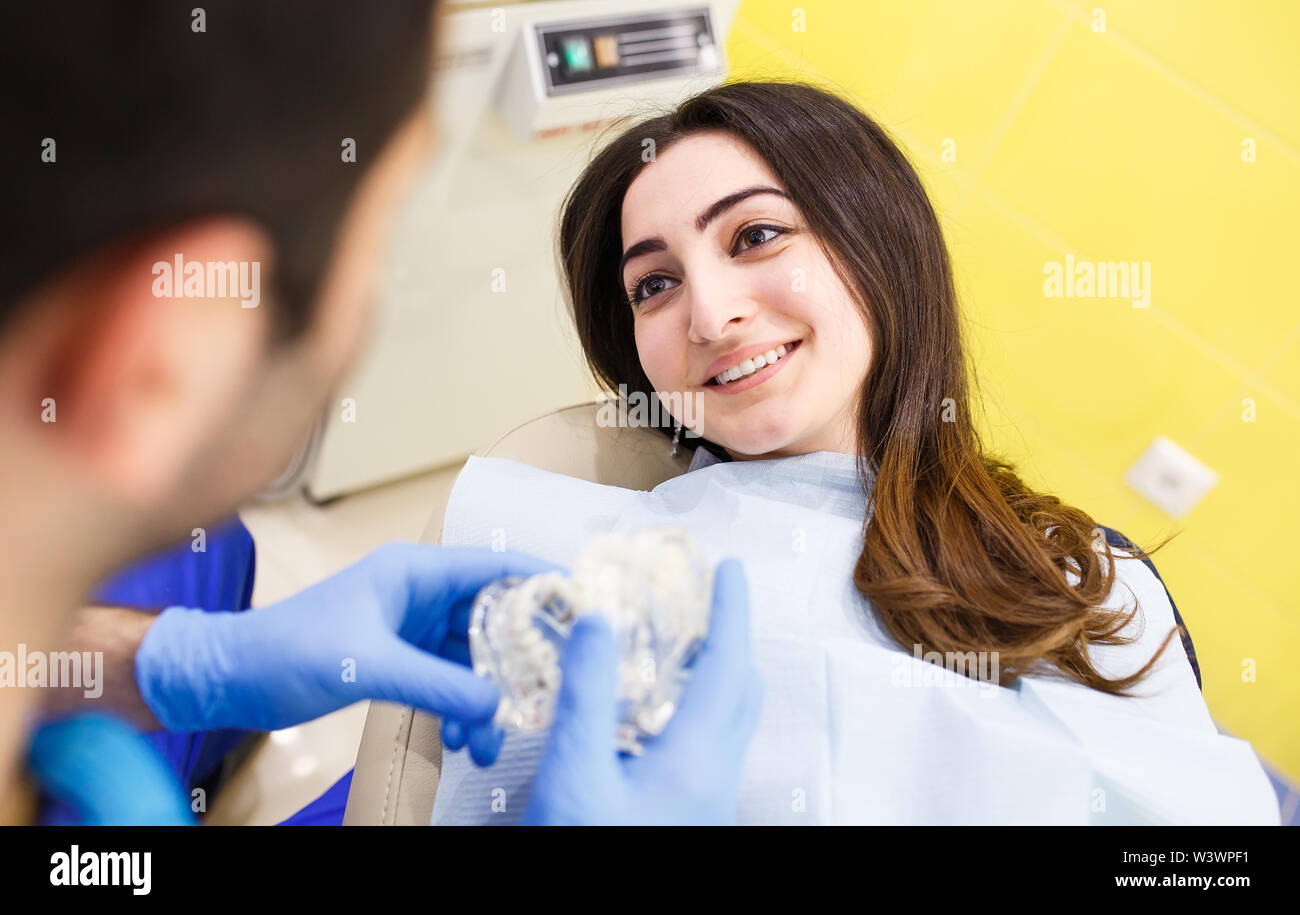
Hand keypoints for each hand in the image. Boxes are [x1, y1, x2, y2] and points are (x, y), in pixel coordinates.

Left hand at [134, 542, 558, 731]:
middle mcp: (419, 592)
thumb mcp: (368, 667)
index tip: (581, 609)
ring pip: (470, 656)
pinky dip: (458, 706)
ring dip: (485, 695)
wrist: (230, 677)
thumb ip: (437, 685)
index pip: (496, 567)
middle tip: (545, 695)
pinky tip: (461, 739)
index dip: (541, 585)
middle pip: (491, 618)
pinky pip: (446, 678)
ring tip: (492, 740)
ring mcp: (409, 624)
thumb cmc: (287, 651)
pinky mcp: (397, 655)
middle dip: (515, 662)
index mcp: (415, 572)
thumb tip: (497, 705)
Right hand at [522, 558, 763, 824]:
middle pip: (740, 693)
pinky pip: (709, 750)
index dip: (731, 610)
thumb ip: (586, 697)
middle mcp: (717, 779)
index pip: (729, 665)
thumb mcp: (571, 775)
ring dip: (712, 678)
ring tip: (675, 650)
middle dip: (727, 641)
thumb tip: (597, 623)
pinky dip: (692, 712)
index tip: (730, 566)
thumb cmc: (580, 850)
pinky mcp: (692, 817)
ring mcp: (710, 803)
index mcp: (697, 760)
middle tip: (702, 604)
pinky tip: (649, 716)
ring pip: (728, 724)